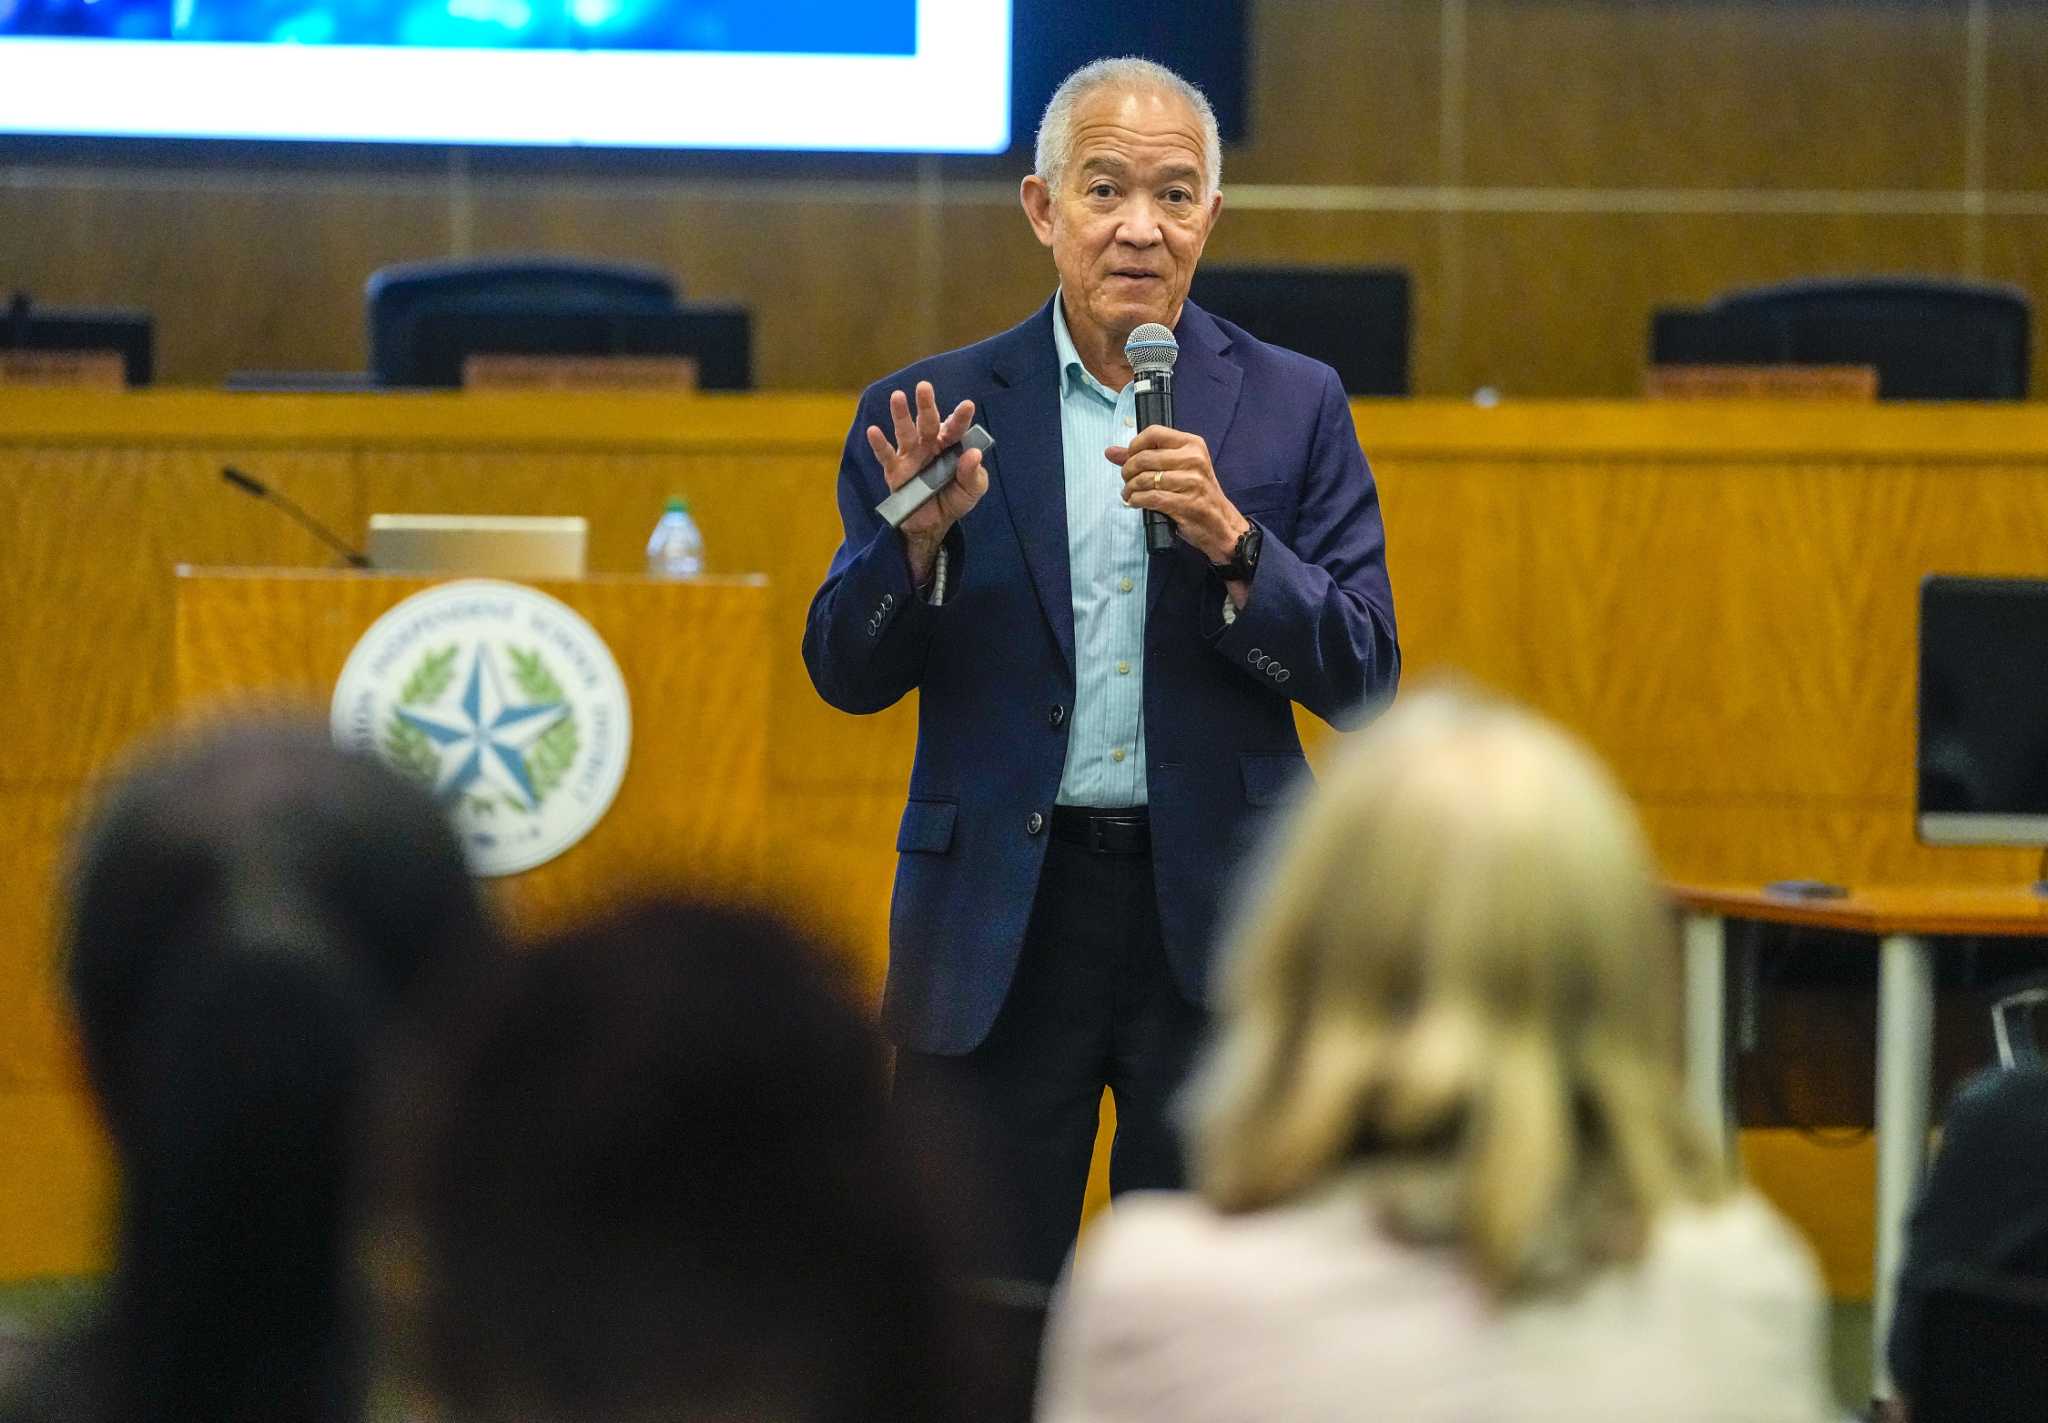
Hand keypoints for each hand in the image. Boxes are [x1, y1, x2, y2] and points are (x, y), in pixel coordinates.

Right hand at [868, 380, 987, 583]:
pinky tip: (873, 431)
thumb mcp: (972, 490)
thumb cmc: (955, 499)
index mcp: (950, 445)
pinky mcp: (895, 471)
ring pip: (905, 432)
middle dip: (926, 405)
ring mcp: (910, 456)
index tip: (968, 406)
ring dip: (900, 415)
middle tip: (924, 387)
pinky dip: (879, 444)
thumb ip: (974, 473)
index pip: (956, 429)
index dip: (960, 417)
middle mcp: (929, 445)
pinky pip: (885, 455)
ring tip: (897, 396)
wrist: (933, 525)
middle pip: (928, 422)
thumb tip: (974, 454)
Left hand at [1109, 428, 1249, 565]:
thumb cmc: (1197, 494)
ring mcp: (1192, 482)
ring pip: (1145, 479)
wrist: (1221, 525)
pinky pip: (1150, 498)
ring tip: (1130, 494)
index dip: (1135, 445)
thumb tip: (1111, 452)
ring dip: (1130, 489)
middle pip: (1145, 457)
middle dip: (1128, 471)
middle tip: (1127, 480)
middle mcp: (1194, 459)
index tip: (1130, 458)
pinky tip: (1135, 502)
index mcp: (1193, 444)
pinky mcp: (1187, 504)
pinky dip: (1137, 500)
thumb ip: (1143, 457)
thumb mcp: (1176, 469)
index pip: (1154, 433)